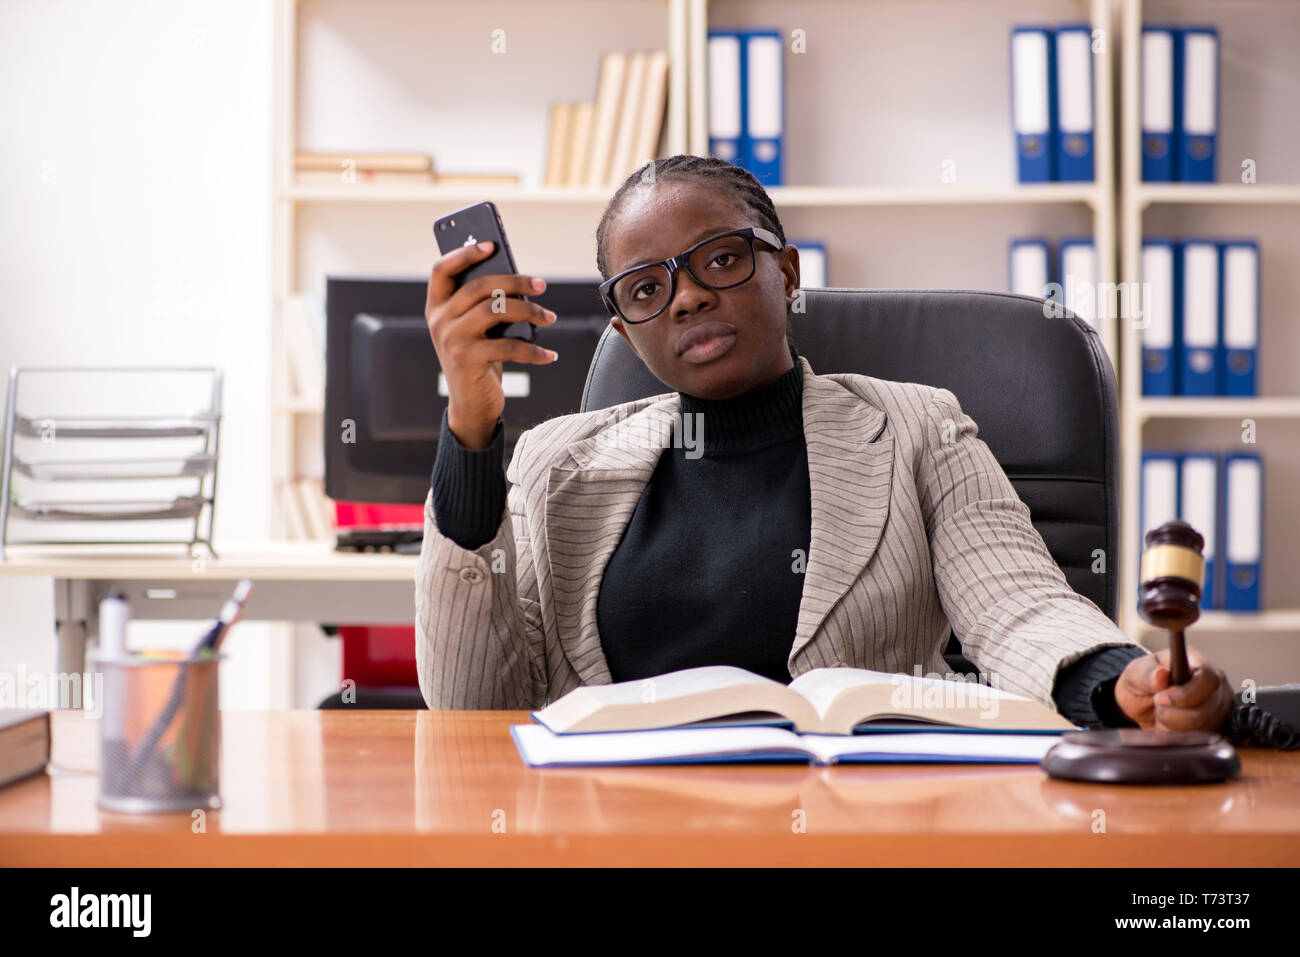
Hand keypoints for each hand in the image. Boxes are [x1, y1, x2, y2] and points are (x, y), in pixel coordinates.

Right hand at [425, 240, 557, 448]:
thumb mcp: (475, 329)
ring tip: (549, 317)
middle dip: (515, 282)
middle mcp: (439, 320)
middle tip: (541, 285)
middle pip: (479, 286)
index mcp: (437, 307)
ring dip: (530, 312)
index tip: (491, 245)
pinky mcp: (467, 360)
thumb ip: (484, 305)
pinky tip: (549, 355)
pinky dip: (534, 351)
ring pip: (497, 311)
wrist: (470, 404)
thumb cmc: (479, 359)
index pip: (442, 270)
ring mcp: (451, 340)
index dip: (464, 253)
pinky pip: (509, 346)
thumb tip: (519, 282)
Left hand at [1113, 647, 1234, 731]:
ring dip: (1172, 725)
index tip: (1159, 699)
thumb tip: (1161, 674)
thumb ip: (1146, 673)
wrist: (1142, 704)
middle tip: (1157, 704)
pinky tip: (1170, 725)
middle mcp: (1215, 686)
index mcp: (1199, 664)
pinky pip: (1199, 741)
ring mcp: (1219, 710)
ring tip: (1163, 713)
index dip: (1184, 694)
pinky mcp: (1216, 729)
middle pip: (1204, 711)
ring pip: (1201, 730)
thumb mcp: (1135, 673)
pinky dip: (1178, 736)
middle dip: (1172, 713)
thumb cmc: (1143, 682)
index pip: (1208, 679)